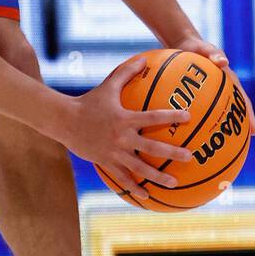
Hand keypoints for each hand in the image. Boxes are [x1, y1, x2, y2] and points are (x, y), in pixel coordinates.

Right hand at [54, 56, 195, 200]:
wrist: (63, 120)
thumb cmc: (88, 101)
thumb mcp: (108, 85)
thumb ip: (127, 73)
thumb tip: (145, 58)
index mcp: (125, 119)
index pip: (153, 117)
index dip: (171, 116)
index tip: (189, 117)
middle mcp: (122, 138)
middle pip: (151, 148)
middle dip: (173, 153)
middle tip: (190, 157)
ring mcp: (113, 152)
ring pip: (139, 168)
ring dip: (158, 177)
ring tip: (175, 183)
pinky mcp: (105, 162)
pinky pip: (122, 178)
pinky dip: (135, 187)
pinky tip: (147, 197)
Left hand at [167, 34, 254, 135]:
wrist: (185, 45)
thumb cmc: (198, 47)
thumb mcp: (206, 48)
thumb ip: (214, 54)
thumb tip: (223, 61)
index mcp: (229, 81)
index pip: (243, 101)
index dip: (249, 116)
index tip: (254, 131)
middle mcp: (223, 90)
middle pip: (233, 111)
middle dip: (238, 127)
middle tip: (242, 145)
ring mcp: (211, 93)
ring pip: (217, 114)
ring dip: (219, 128)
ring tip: (218, 146)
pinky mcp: (198, 95)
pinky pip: (199, 110)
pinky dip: (197, 121)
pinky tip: (189, 134)